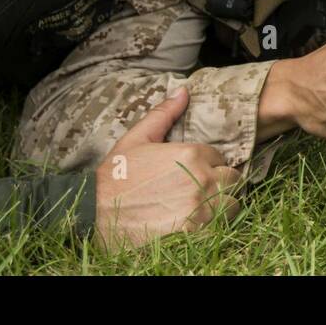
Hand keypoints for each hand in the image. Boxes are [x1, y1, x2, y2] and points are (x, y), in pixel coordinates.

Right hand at [95, 88, 241, 249]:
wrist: (94, 215)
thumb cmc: (114, 176)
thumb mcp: (137, 139)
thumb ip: (164, 113)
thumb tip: (183, 90)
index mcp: (191, 154)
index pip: (220, 157)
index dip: (209, 165)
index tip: (194, 173)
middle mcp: (202, 180)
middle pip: (232, 180)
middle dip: (220, 184)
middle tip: (199, 191)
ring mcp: (202, 210)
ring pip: (231, 205)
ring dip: (220, 206)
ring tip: (198, 209)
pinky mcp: (197, 234)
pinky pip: (221, 227)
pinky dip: (213, 226)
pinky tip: (194, 225)